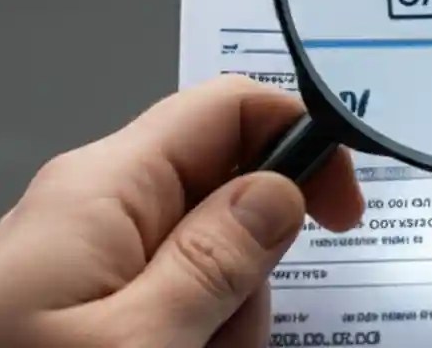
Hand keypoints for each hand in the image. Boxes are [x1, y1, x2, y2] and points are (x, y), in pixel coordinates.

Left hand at [0, 76, 364, 347]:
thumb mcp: (140, 343)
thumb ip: (217, 259)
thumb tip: (281, 187)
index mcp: (101, 188)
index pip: (225, 108)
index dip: (298, 139)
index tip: (342, 209)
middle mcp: (95, 207)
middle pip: (227, 193)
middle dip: (254, 267)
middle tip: (224, 334)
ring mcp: (92, 258)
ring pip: (212, 260)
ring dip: (227, 319)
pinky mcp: (89, 303)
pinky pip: (176, 301)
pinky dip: (196, 337)